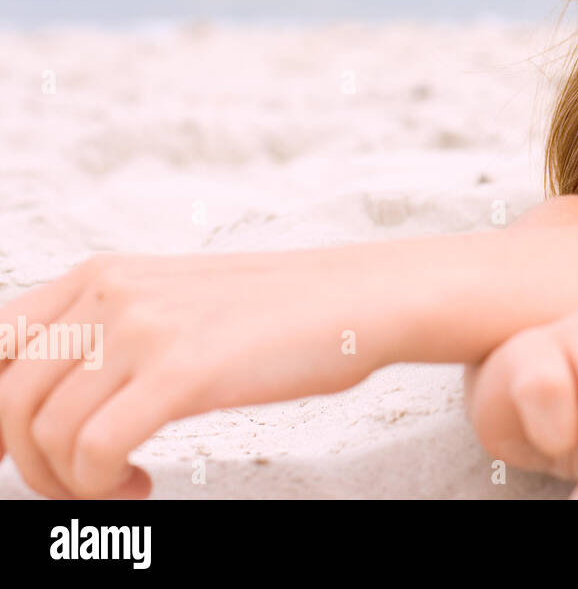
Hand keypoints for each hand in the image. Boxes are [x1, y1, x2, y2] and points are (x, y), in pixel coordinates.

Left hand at [0, 250, 395, 498]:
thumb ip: (110, 332)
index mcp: (102, 273)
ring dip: (71, 484)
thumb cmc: (282, 313)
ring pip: (46, 432)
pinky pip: (95, 450)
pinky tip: (142, 484)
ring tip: (119, 487)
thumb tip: (46, 402)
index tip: (24, 450)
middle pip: (7, 398)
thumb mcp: (176, 302)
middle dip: (30, 463)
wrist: (360, 299)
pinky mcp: (182, 369)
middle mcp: (111, 291)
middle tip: (76, 486)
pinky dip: (103, 486)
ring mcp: (144, 327)